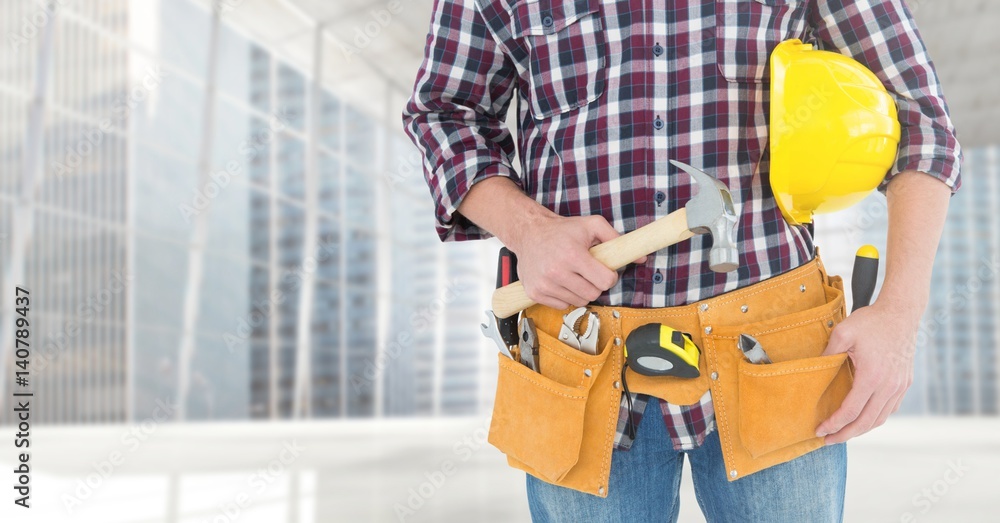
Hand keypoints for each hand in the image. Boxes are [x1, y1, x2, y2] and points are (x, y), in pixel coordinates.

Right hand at [507, 214, 644, 309]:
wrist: (529, 232)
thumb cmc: (563, 230)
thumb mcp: (592, 225)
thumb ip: (617, 239)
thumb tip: (641, 257)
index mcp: (572, 255)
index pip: (604, 281)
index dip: (609, 277)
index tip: (604, 270)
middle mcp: (556, 271)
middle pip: (593, 294)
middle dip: (596, 285)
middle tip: (589, 272)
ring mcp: (544, 284)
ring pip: (578, 302)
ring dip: (581, 291)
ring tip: (574, 275)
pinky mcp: (535, 293)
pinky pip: (562, 306)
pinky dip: (566, 296)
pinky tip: (561, 282)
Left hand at [815, 299, 921, 443]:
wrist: (901, 313)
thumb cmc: (870, 321)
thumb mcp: (842, 333)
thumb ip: (826, 354)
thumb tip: (811, 370)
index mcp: (872, 377)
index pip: (850, 411)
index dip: (833, 424)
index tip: (819, 430)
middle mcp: (889, 386)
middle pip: (866, 422)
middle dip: (845, 435)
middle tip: (827, 440)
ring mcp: (899, 386)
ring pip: (880, 418)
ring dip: (861, 429)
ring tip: (843, 432)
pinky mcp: (904, 383)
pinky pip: (890, 409)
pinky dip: (875, 418)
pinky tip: (862, 418)